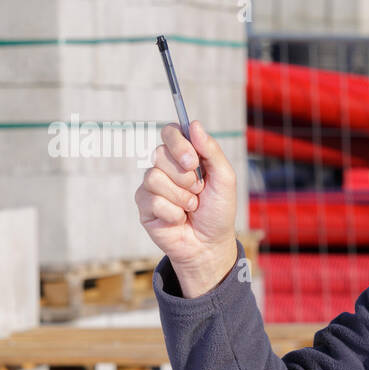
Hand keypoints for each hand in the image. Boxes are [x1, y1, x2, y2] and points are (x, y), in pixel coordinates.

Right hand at [135, 120, 237, 296]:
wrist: (210, 244)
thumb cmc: (218, 211)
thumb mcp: (224, 179)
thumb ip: (211, 151)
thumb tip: (195, 125)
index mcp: (185, 156)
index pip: (171, 132)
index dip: (178, 143)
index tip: (193, 162)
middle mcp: (165, 166)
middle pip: (160, 154)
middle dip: (185, 177)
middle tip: (198, 191)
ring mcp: (152, 185)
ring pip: (154, 177)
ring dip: (181, 197)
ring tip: (191, 207)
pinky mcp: (144, 204)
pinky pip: (152, 200)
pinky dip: (172, 213)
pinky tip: (179, 219)